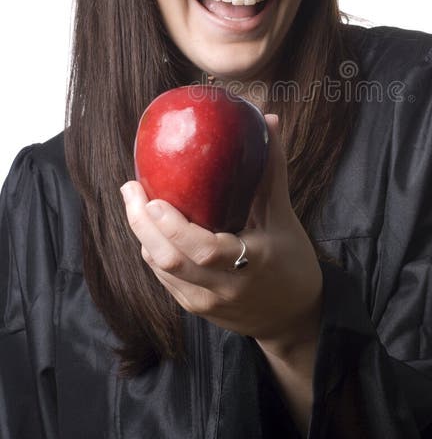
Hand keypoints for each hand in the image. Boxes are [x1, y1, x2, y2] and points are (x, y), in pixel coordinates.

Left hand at [121, 115, 322, 353]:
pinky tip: (149, 227)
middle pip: (168, 259)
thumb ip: (271, 170)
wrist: (294, 318)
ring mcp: (204, 302)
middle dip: (141, 223)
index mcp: (249, 264)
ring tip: (135, 201)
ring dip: (143, 235)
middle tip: (130, 188)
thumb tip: (267, 120)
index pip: (202, 250)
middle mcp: (221, 288)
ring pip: (160, 268)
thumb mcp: (284, 216)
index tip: (154, 198)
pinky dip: (153, 249)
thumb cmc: (293, 262)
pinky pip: (164, 277)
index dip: (173, 227)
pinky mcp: (193, 308)